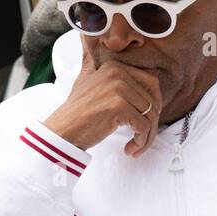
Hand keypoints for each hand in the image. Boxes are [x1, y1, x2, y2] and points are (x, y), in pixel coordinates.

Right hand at [42, 48, 162, 157]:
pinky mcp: (119, 106)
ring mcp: (119, 88)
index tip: (146, 122)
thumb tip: (151, 82)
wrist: (62, 130)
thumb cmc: (80, 114)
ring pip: (150, 115)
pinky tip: (129, 148)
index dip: (154, 105)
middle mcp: (118, 73)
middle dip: (152, 122)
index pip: (151, 83)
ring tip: (136, 146)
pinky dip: (140, 141)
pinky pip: (143, 126)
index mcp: (115, 67)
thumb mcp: (96, 86)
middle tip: (143, 138)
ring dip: (147, 136)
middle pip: (153, 100)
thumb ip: (118, 80)